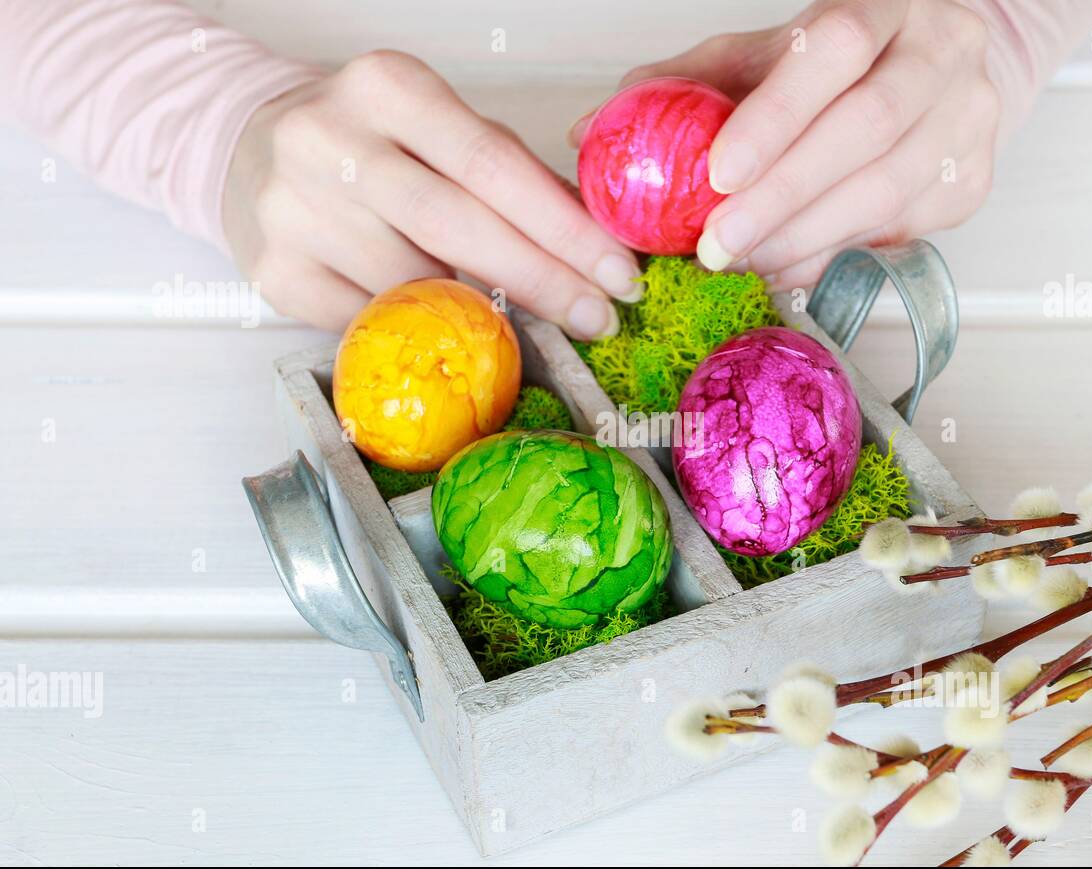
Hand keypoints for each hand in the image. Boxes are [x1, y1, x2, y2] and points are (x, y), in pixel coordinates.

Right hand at [223, 51, 640, 335]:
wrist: (247, 148)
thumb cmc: (367, 140)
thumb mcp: (437, 127)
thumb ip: (512, 172)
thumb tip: (596, 238)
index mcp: (388, 87)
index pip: (494, 164)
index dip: (564, 227)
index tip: (617, 274)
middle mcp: (332, 140)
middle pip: (459, 225)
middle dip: (543, 281)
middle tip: (596, 318)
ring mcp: (294, 209)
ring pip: (415, 283)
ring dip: (476, 311)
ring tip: (510, 318)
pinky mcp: (276, 272)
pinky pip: (371, 320)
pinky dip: (416, 330)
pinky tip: (437, 327)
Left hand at [573, 0, 999, 290]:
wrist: (940, 66)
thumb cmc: (837, 63)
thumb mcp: (763, 55)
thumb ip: (685, 86)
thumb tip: (589, 134)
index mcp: (884, 7)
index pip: (834, 51)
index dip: (777, 116)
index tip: (719, 174)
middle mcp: (940, 55)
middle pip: (866, 130)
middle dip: (782, 197)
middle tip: (718, 247)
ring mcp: (968, 121)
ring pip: (887, 191)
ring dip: (803, 238)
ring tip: (742, 262)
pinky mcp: (971, 184)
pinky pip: (896, 233)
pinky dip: (830, 255)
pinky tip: (783, 265)